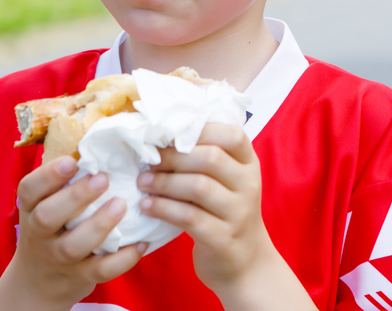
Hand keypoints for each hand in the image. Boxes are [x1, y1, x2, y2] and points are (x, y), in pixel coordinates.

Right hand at [0, 156, 145, 310]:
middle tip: (102, 179)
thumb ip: (64, 178)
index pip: (29, 190)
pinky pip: (100, 271)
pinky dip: (122, 259)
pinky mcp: (80, 277)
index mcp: (31, 208)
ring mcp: (59, 257)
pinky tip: (141, 242)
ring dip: (98, 225)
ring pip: (73, 245)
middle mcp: (40, 233)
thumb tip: (101, 133)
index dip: (48, 175)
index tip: (72, 161)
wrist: (39, 281)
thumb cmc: (52, 227)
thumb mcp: (46, 203)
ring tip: (121, 205)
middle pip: (47, 217)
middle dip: (75, 197)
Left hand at [138, 123, 313, 309]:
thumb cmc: (225, 212)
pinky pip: (190, 218)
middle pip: (210, 158)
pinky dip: (164, 209)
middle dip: (173, 157)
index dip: (198, 130)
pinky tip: (147, 206)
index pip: (232, 135)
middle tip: (147, 160)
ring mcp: (239, 213)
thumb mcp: (227, 181)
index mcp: (249, 164)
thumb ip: (205, 158)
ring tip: (142, 182)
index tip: (168, 135)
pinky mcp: (223, 239)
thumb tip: (160, 136)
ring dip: (164, 182)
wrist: (246, 262)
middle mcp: (249, 185)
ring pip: (199, 187)